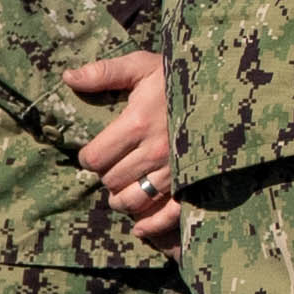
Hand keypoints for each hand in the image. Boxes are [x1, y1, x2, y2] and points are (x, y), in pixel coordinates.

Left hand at [68, 53, 180, 246]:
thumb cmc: (179, 76)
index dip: (88, 157)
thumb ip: (104, 73)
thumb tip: (68, 77)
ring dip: (122, 197)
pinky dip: (150, 225)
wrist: (225, 87)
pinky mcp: (192, 182)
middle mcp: (155, 152)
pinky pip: (167, 214)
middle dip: (106, 174)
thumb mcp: (142, 66)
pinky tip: (139, 226)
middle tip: (112, 165)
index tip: (94, 151)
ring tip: (122, 187)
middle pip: (111, 181)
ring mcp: (174, 170)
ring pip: (132, 200)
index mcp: (137, 123)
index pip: (94, 158)